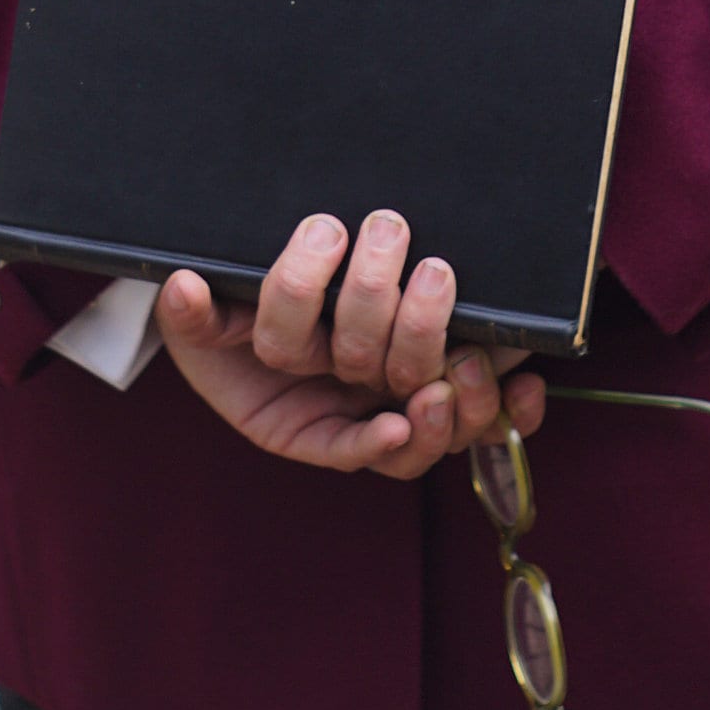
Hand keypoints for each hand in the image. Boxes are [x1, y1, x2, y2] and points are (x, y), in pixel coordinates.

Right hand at [156, 209, 545, 480]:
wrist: (238, 306)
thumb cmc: (221, 322)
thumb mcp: (199, 321)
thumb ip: (193, 315)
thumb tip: (183, 289)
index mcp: (298, 422)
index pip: (339, 444)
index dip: (370, 444)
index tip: (393, 427)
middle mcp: (354, 417)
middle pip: (398, 401)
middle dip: (416, 336)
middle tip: (421, 266)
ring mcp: (398, 400)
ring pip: (442, 409)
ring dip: (461, 368)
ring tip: (457, 303)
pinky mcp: (439, 377)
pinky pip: (482, 413)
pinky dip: (507, 405)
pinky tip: (526, 384)